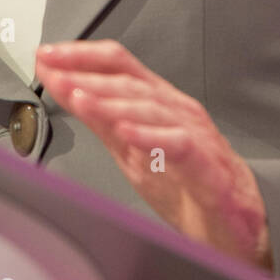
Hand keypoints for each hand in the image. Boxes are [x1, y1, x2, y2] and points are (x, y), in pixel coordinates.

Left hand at [34, 39, 273, 271]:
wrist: (233, 224)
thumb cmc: (185, 183)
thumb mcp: (131, 147)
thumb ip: (100, 117)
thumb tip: (65, 89)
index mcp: (158, 101)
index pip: (119, 63)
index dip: (82, 55)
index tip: (47, 54)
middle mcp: (175, 109)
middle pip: (130, 80)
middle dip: (87, 73)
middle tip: (53, 71)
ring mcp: (194, 133)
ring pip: (151, 107)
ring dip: (111, 101)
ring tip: (78, 96)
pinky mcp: (207, 166)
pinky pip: (179, 144)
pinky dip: (151, 136)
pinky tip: (126, 132)